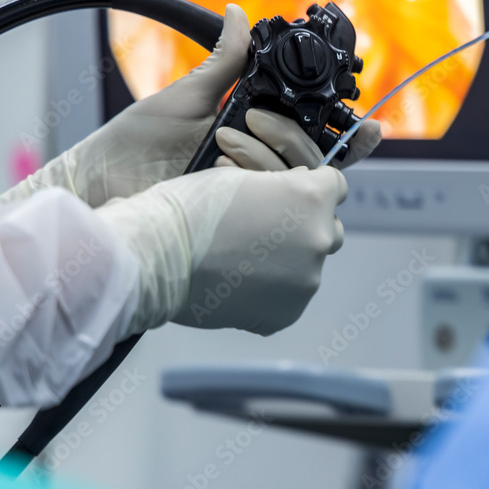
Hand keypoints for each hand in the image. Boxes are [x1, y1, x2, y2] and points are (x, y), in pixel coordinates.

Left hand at [0, 4, 381, 210]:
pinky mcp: (242, 224)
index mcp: (256, 138)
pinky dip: (256, 189)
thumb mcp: (186, 96)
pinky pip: (273, 210)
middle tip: (249, 123)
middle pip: (315, 164)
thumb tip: (241, 17)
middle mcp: (261, 172)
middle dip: (291, 139)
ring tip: (220, 148)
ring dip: (263, 161)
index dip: (350, 139)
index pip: (315, 141)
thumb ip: (225, 63)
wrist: (102, 185)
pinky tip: (224, 179)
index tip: (372, 129)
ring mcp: (252, 200)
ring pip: (297, 186)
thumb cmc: (135, 144)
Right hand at [98, 164, 347, 336]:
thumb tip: (295, 197)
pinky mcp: (287, 312)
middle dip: (305, 226)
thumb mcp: (240, 176)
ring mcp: (306, 280)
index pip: (334, 186)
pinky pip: (290, 296)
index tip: (291, 193)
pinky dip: (272, 290)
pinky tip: (239, 281)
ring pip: (309, 265)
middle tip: (266, 227)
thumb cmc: (188, 209)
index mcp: (310, 197)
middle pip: (327, 229)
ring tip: (245, 258)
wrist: (154, 256)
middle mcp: (318, 238)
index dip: (311, 187)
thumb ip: (279, 187)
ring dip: (289, 260)